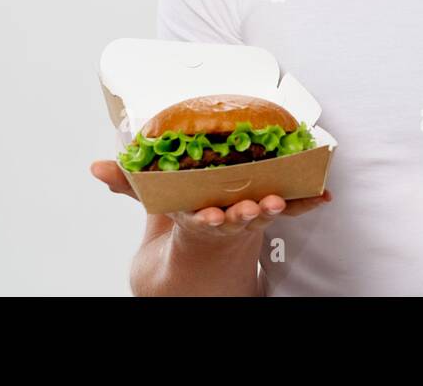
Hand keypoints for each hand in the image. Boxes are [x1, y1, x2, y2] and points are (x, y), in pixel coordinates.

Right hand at [90, 159, 331, 240]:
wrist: (204, 255)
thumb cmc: (183, 217)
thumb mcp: (153, 204)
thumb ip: (131, 184)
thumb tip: (98, 166)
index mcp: (195, 218)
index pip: (198, 219)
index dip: (204, 216)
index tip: (207, 216)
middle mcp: (223, 221)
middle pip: (236, 219)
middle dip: (244, 212)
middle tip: (254, 207)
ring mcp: (247, 218)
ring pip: (262, 214)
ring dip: (275, 206)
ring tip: (281, 201)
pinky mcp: (268, 213)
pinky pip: (292, 208)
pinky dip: (307, 200)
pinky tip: (324, 193)